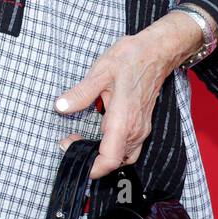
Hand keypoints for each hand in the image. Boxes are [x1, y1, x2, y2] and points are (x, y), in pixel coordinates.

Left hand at [53, 14, 203, 179]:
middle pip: (115, 162)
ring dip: (102, 154)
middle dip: (92, 159)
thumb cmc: (130, 59)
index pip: (110, 160)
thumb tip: (60, 107)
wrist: (157, 52)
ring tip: (82, 136)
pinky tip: (99, 132)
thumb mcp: (100, 72)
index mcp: (124, 121)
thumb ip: (81, 93)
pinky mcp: (143, 125)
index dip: (91, 167)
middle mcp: (135, 130)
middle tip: (71, 139)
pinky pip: (129, 147)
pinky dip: (112, 147)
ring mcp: (141, 129)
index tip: (70, 149)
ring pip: (123, 156)